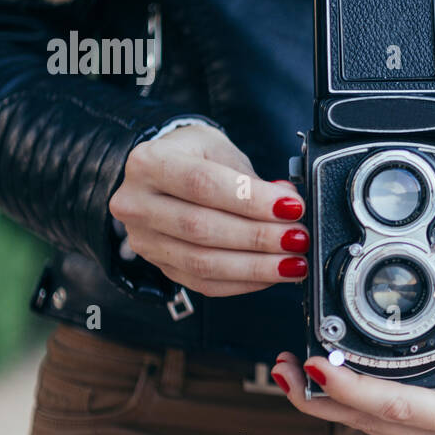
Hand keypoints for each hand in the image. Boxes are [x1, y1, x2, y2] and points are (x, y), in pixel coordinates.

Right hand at [108, 123, 309, 296]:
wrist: (161, 174)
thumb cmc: (194, 157)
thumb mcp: (219, 151)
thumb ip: (252, 179)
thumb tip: (289, 203)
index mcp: (150, 163)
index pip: (203, 184)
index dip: (252, 200)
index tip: (292, 207)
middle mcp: (136, 203)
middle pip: (202, 228)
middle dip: (259, 237)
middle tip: (298, 238)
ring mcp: (144, 239)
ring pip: (202, 263)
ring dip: (256, 267)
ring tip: (293, 263)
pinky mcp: (159, 265)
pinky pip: (203, 283)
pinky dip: (243, 282)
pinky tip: (271, 275)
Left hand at [272, 267, 434, 434]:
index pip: (399, 407)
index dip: (353, 389)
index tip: (317, 364)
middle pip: (371, 422)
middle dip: (321, 397)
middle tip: (282, 367)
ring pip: (366, 426)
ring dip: (324, 401)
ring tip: (284, 369)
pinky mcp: (423, 434)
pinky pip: (374, 422)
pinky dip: (343, 401)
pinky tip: (316, 378)